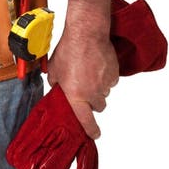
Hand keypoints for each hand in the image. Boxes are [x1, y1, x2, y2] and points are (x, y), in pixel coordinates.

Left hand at [47, 0, 118, 138]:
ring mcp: (105, 85)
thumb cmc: (69, 50)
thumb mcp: (54, 69)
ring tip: (89, 70)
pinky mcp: (114, 74)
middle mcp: (93, 94)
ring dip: (98, 87)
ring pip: (104, 93)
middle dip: (92, 99)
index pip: (86, 122)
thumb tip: (58, 89)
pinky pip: (111, 81)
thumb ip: (56, 84)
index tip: (94, 134)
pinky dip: (105, 76)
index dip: (90, 131)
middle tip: (84, 86)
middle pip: (97, 106)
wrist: (87, 33)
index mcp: (76, 96)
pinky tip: (97, 64)